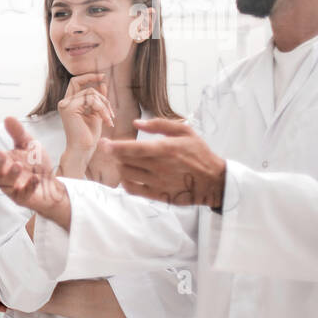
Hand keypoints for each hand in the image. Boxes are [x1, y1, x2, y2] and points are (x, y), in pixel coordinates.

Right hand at [0, 117, 70, 224]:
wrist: (52, 186)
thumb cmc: (37, 168)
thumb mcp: (29, 145)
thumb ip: (18, 133)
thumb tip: (8, 119)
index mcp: (4, 163)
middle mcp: (5, 175)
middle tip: (0, 154)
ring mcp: (13, 187)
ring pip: (6, 183)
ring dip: (11, 174)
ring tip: (18, 166)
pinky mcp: (22, 197)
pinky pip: (23, 193)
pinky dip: (29, 186)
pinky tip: (34, 179)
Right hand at [56, 72, 114, 175]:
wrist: (83, 150)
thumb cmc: (89, 135)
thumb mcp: (97, 113)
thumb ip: (98, 99)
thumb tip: (102, 83)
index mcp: (69, 103)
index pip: (76, 81)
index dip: (89, 76)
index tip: (103, 77)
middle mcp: (64, 103)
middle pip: (85, 85)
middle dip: (102, 96)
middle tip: (110, 112)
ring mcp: (65, 105)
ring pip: (90, 92)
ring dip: (104, 105)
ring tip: (109, 119)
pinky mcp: (69, 109)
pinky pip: (91, 100)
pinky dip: (102, 109)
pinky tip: (106, 121)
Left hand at [101, 118, 226, 206]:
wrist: (213, 181)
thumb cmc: (199, 153)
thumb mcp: (185, 132)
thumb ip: (160, 125)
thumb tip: (136, 122)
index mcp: (166, 149)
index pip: (133, 149)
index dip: (115, 147)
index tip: (104, 144)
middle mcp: (160, 166)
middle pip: (126, 161)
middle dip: (116, 154)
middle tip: (114, 150)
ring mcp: (158, 182)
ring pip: (127, 174)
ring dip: (121, 166)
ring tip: (124, 161)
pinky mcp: (158, 194)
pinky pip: (132, 189)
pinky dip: (125, 182)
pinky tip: (128, 176)